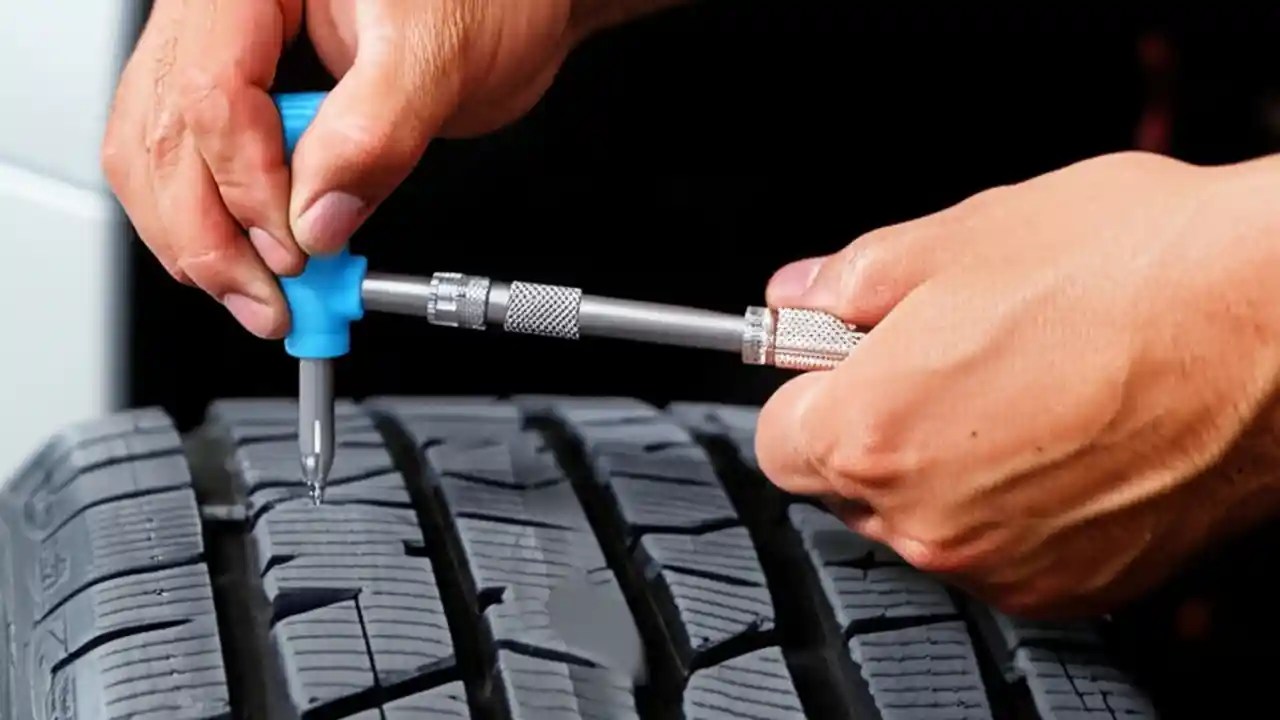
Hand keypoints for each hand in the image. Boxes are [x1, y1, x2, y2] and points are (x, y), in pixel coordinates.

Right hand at [102, 0, 586, 336]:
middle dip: (208, 237)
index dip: (246, 191)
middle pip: (162, 135)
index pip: (210, 96)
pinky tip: (257, 259)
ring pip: (157, 156)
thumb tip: (316, 221)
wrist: (502, 3)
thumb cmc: (480, 1)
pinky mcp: (233, 88)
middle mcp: (216, 11)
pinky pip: (188, 160)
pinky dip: (216, 221)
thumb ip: (375, 133)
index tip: (295, 255)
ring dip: (200, 241)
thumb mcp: (439, 57)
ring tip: (263, 295)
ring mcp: (214, 48)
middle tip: (269, 304)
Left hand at [755, 151, 1279, 618]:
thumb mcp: (962, 237)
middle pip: (847, 485)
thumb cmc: (1137, 271)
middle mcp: (929, 520)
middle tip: (947, 358)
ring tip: (1025, 388)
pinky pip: (1001, 550)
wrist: (1278, 326)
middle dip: (876, 425)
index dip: (809, 391)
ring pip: (925, 520)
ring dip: (947, 468)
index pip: (778, 439)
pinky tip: (1069, 436)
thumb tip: (801, 292)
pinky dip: (1016, 506)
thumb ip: (852, 280)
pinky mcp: (1075, 588)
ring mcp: (1004, 564)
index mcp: (874, 433)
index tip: (844, 363)